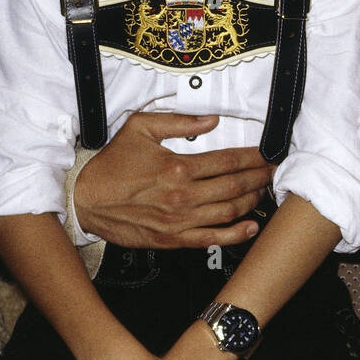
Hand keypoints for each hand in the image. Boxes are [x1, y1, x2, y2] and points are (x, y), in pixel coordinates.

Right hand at [75, 112, 272, 248]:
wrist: (85, 201)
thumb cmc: (112, 165)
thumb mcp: (140, 129)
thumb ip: (178, 121)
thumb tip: (212, 120)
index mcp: (178, 168)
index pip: (229, 161)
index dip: (254, 157)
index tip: (268, 153)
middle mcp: (183, 196)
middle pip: (236, 186)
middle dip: (260, 177)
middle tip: (274, 170)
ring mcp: (180, 221)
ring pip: (229, 212)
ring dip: (252, 201)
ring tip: (264, 190)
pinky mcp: (173, 239)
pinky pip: (212, 239)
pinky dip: (236, 234)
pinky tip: (251, 226)